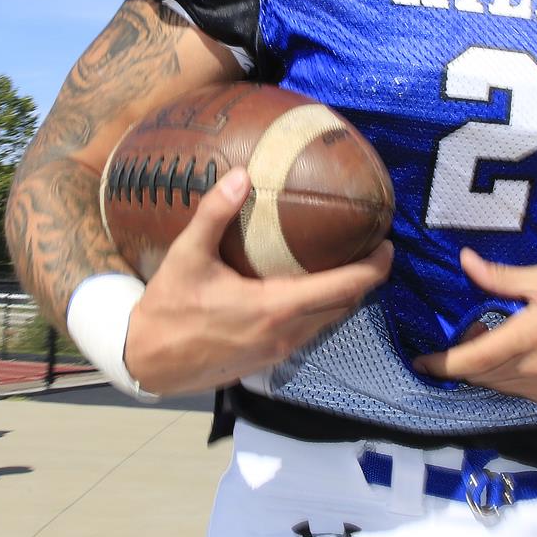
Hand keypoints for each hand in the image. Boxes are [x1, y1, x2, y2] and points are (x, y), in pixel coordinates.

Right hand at [123, 167, 391, 397]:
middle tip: (373, 246)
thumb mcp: (186, 256)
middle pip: (346, 305)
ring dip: (345, 295)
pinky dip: (323, 309)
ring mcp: (280, 350)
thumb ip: (214, 214)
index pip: (345, 288)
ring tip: (349, 262)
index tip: (387, 244)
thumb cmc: (168, 308)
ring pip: (330, 321)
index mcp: (275, 307)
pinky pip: (311, 332)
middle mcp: (286, 333)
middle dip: (367, 278)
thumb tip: (240, 175)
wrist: (149, 361)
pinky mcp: (271, 359)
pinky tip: (313, 288)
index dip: (374, 268)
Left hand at [410, 250, 536, 411]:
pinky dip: (509, 379)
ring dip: (486, 370)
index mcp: (531, 336)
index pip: (474, 360)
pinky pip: (519, 394)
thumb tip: (466, 262)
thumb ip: (502, 277)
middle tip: (471, 335)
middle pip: (481, 375)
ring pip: (498, 386)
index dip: (442, 364)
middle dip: (465, 360)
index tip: (421, 361)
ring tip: (497, 344)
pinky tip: (520, 359)